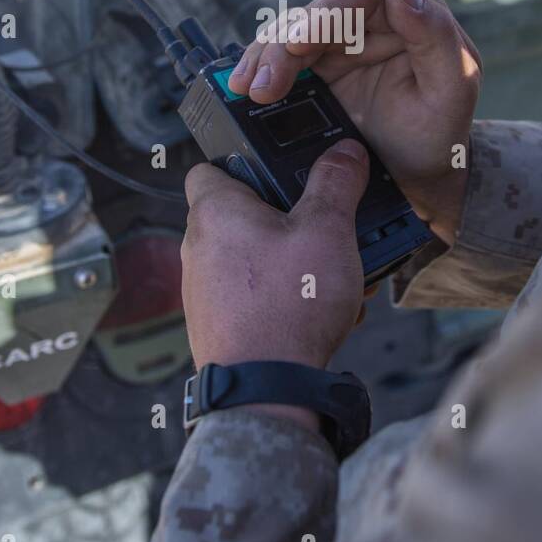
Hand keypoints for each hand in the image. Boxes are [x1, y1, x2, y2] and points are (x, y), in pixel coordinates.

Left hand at [181, 139, 369, 385]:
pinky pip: (254, 297)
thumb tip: (344, 151)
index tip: (281, 172)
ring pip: (254, 260)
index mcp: (214, 212)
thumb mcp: (326, 230)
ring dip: (293, 263)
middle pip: (242, 216)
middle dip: (287, 220)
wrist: (267, 391)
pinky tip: (323, 312)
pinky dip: (285, 298)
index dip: (243, 164)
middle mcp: (198, 249)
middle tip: (326, 228)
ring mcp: (204, 291)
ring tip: (336, 277)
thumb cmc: (288, 304)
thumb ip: (335, 184)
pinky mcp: (217, 326)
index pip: (208, 168)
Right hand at [227, 0, 481, 244]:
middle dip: (285, 45)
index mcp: (409, 14)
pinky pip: (278, 59)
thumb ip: (436, 36)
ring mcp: (337, 45)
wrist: (416, 180)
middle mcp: (369, 21)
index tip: (301, 40)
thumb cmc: (440, 133)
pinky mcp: (313, 70)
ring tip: (248, 90)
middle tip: (265, 84)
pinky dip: (257, 70)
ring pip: (290, 33)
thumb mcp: (454, 88)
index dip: (327, 10)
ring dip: (264, 57)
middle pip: (316, 14)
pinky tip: (241, 88)